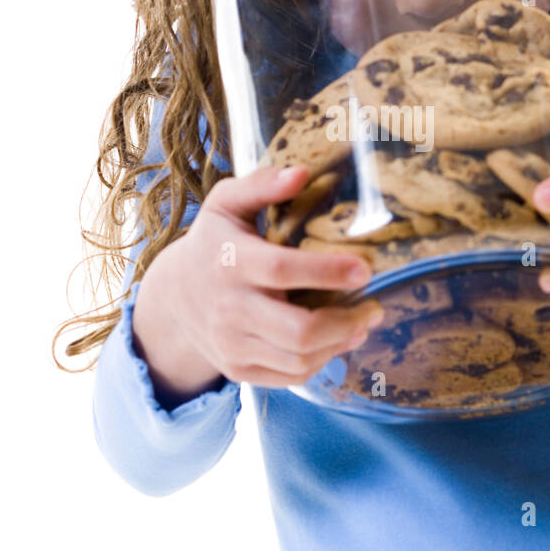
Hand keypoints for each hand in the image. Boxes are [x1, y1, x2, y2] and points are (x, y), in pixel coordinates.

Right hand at [133, 165, 385, 392]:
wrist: (173, 298)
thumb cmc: (213, 243)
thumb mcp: (226, 204)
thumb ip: (261, 184)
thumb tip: (303, 173)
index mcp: (230, 262)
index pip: (282, 270)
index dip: (327, 271)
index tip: (365, 269)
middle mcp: (229, 308)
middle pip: (298, 330)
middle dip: (346, 322)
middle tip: (375, 307)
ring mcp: (232, 344)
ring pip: (299, 359)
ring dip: (340, 343)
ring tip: (363, 322)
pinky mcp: (238, 370)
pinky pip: (290, 377)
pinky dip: (322, 362)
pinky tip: (339, 341)